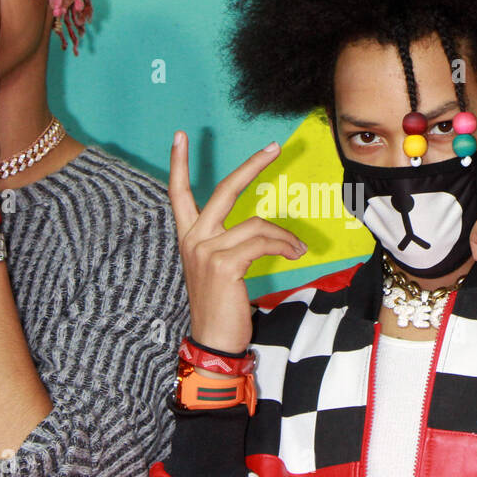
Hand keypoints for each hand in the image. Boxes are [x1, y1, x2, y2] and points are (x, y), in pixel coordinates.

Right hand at [168, 131, 307, 353]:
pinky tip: (295, 254)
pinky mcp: (225, 263)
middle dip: (251, 165)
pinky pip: (263, 242)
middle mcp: (194, 238)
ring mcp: (208, 250)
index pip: (178, 193)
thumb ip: (230, 243)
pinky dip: (284, 246)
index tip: (180, 136)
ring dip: (284, 236)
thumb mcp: (218, 268)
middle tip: (273, 147)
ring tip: (298, 249)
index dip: (178, 164)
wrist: (213, 340)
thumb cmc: (220, 306)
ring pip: (257, 224)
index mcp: (189, 237)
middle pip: (225, 189)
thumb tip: (263, 231)